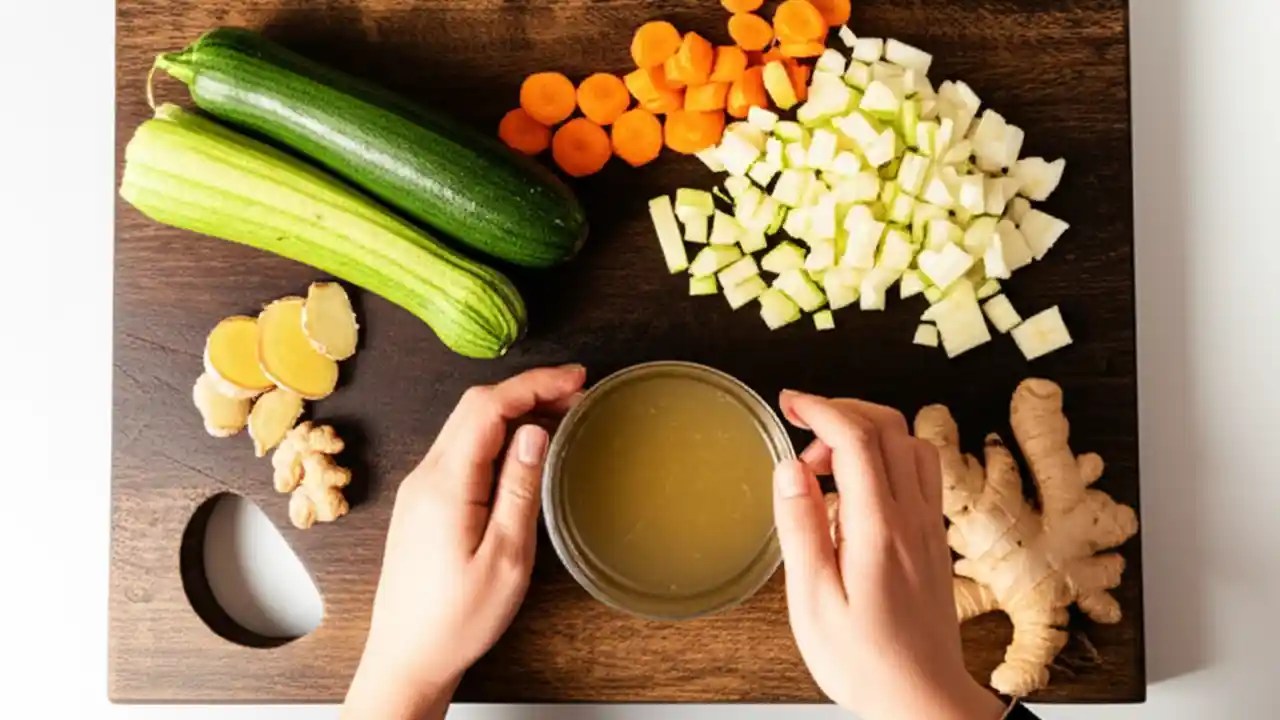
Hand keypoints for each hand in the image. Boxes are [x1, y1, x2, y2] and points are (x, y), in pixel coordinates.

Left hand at [343, 365, 585, 719]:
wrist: (406, 657)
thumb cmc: (457, 619)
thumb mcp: (505, 557)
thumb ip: (519, 489)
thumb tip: (535, 432)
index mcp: (445, 484)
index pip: (487, 407)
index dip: (533, 383)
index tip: (575, 379)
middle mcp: (425, 476)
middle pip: (474, 408)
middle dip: (526, 390)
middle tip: (576, 393)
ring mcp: (420, 489)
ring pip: (466, 427)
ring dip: (512, 412)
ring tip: (560, 416)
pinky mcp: (423, 504)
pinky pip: (461, 451)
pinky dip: (497, 436)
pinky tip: (525, 449)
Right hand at [772, 390, 1004, 719]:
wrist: (921, 700)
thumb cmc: (864, 661)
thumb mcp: (812, 602)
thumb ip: (801, 528)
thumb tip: (790, 469)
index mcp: (879, 529)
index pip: (856, 439)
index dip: (821, 408)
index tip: (790, 402)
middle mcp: (913, 518)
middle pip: (888, 426)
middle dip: (840, 409)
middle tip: (800, 423)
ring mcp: (930, 525)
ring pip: (909, 443)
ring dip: (866, 431)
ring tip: (824, 462)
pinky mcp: (935, 537)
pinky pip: (920, 471)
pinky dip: (886, 456)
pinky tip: (858, 486)